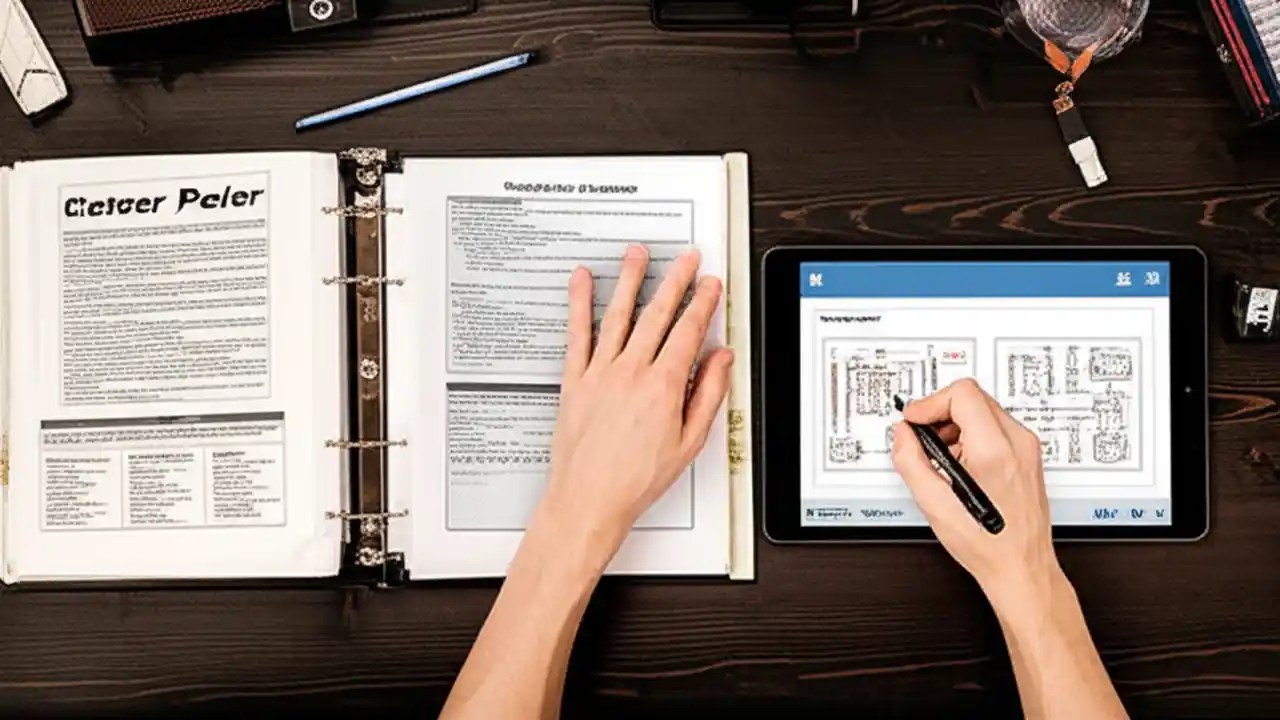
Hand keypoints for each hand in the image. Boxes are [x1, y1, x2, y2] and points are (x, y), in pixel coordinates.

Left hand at [532, 244, 733, 573]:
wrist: (589, 498)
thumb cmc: (635, 479)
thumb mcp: (688, 443)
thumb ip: (707, 396)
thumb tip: (720, 362)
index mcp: (662, 387)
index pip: (689, 332)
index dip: (702, 303)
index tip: (709, 285)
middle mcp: (631, 373)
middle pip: (658, 314)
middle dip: (675, 281)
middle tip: (685, 258)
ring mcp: (600, 373)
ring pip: (618, 314)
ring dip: (630, 279)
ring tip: (637, 254)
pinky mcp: (575, 379)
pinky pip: (577, 333)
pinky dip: (579, 303)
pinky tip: (582, 281)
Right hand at [891, 379, 1061, 605]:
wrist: (1021, 566)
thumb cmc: (987, 544)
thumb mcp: (934, 504)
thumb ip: (911, 461)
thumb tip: (903, 435)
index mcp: (994, 451)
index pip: (962, 394)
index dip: (930, 403)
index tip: (915, 420)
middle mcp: (1017, 443)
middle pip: (972, 396)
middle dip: (941, 412)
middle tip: (924, 437)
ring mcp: (1027, 448)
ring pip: (984, 409)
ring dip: (956, 424)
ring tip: (943, 456)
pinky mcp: (1028, 455)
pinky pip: (996, 426)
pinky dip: (972, 434)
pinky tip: (961, 463)